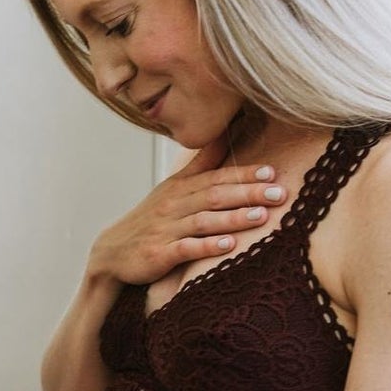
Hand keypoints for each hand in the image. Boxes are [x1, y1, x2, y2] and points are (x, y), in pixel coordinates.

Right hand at [87, 136, 288, 285]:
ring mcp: (165, 229)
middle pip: (214, 195)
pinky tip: (228, 246)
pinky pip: (185, 249)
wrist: (111, 252)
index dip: (243, 173)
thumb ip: (201, 165)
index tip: (271, 171)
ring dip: (233, 218)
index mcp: (179, 187)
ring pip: (203, 221)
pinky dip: (207, 247)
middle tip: (279, 192)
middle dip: (247, 193)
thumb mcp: (173, 188)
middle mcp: (173, 205)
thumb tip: (226, 136)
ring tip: (261, 216)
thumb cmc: (151, 219)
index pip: (215, 176)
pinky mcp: (158, 254)